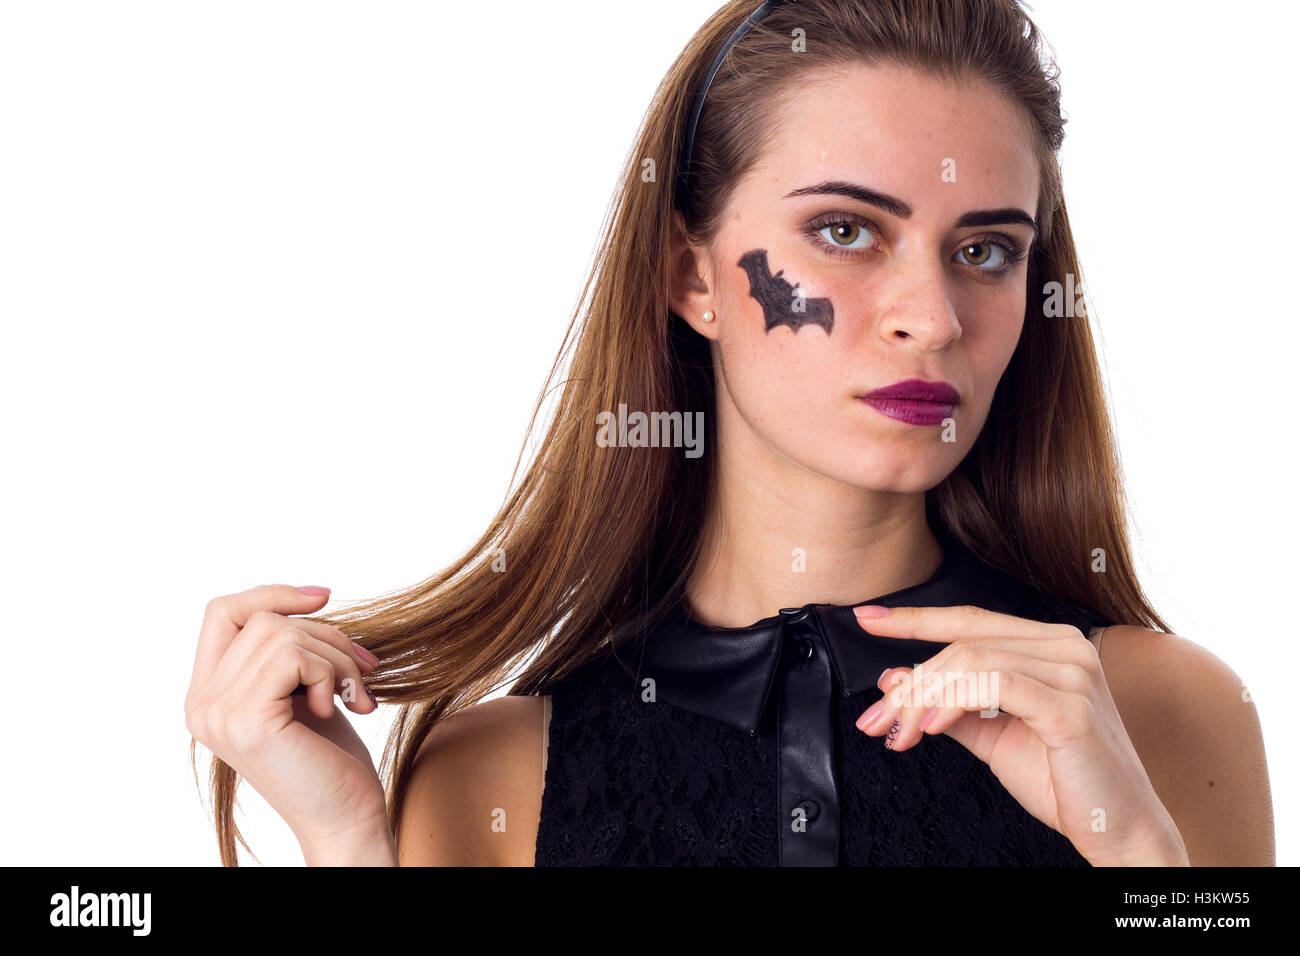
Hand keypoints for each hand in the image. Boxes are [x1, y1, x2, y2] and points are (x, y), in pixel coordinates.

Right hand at [185, 583, 393, 858]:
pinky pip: (294, 656)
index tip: (323, 597)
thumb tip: (313, 595)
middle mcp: (201, 704)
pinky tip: (340, 708)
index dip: (272, 594)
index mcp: (207, 695)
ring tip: (354, 695)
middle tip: (363, 671)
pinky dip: (330, 673)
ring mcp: (218, 713)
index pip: (222, 612)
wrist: (345, 816)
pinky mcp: (246, 721)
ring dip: (335, 658)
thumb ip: (290, 648)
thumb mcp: (304, 687)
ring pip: (282, 634)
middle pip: (263, 620)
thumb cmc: (330, 755)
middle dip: (326, 637)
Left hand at [852, 604, 1188, 866]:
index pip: (970, 620)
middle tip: (877, 718)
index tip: (867, 618)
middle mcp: (1066, 647)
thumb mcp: (991, 734)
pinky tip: (931, 727)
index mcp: (1050, 645)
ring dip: (923, 698)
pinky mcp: (1072, 708)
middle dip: (910, 683)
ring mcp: (1074, 673)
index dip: (914, 617)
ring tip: (899, 731)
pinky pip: (996, 687)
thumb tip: (895, 677)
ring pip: (972, 662)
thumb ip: (948, 702)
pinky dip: (953, 703)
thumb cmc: (1062, 780)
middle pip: (963, 644)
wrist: (1117, 829)